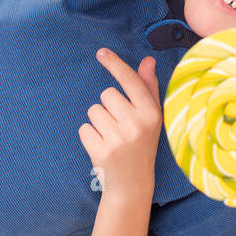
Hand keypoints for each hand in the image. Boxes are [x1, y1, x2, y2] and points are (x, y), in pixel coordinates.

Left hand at [78, 49, 162, 202]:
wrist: (133, 183)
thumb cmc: (142, 144)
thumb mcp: (151, 117)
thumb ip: (148, 88)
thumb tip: (147, 60)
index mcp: (152, 113)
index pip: (130, 81)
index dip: (115, 64)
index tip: (101, 52)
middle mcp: (137, 124)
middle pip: (107, 94)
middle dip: (109, 106)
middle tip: (120, 125)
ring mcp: (118, 139)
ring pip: (93, 111)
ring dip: (98, 121)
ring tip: (112, 137)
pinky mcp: (101, 151)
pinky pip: (84, 128)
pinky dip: (89, 136)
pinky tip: (102, 147)